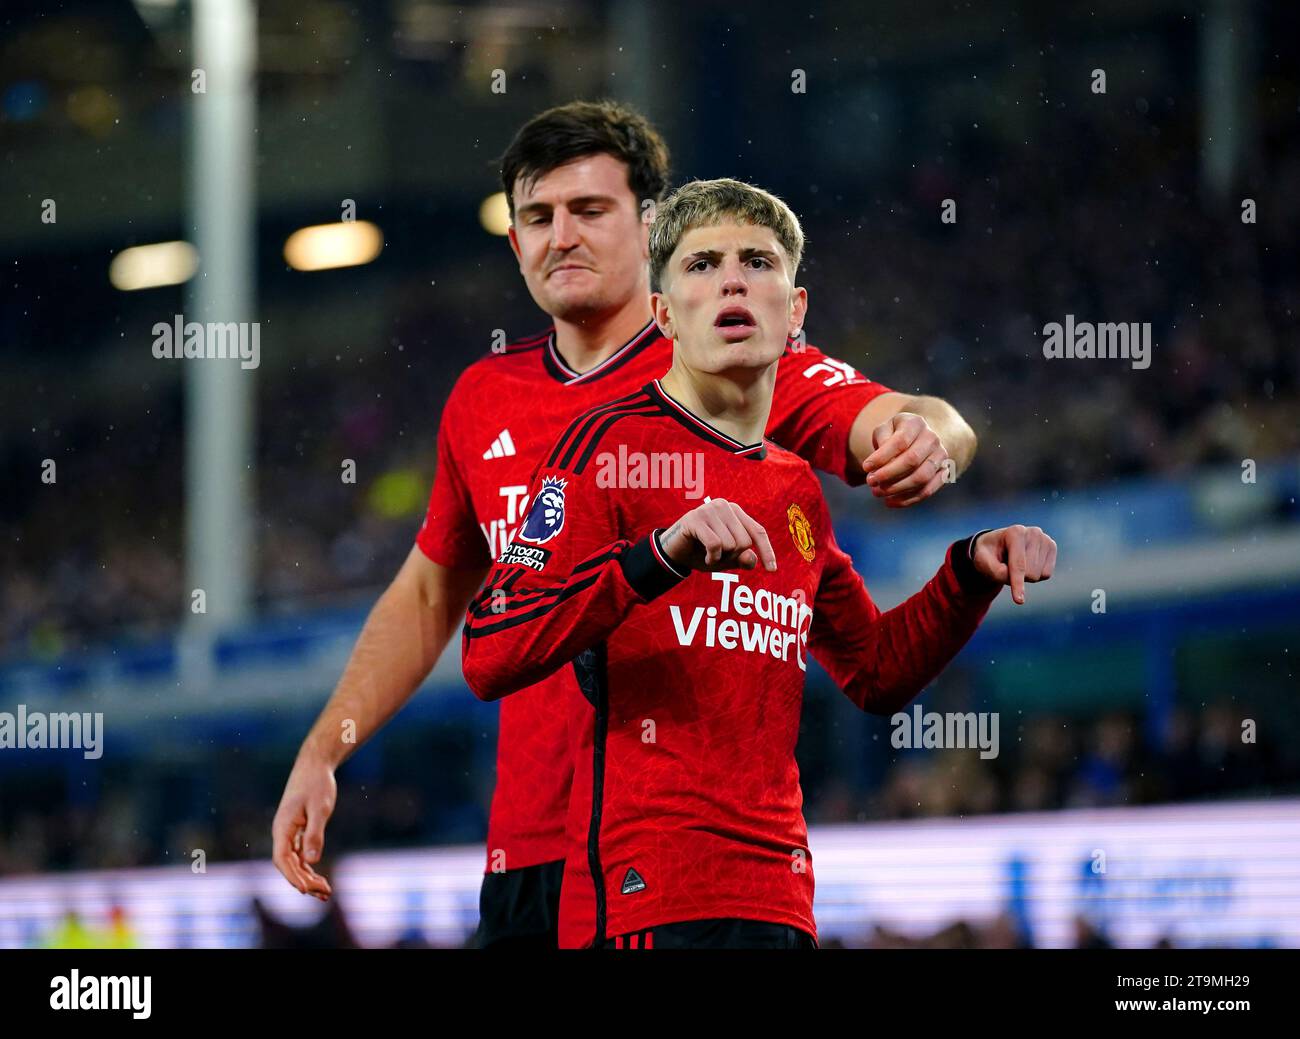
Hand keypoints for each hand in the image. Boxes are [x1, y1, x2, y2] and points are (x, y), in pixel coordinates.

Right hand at [271, 753, 336, 900]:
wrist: (314, 765)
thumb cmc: (317, 784)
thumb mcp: (320, 808)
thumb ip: (315, 833)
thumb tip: (311, 861)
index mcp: (282, 827)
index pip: (282, 859)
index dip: (293, 876)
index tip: (306, 890)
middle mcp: (282, 833)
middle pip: (288, 864)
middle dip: (304, 881)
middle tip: (324, 893)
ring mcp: (289, 833)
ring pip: (294, 862)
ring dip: (307, 878)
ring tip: (325, 893)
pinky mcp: (297, 831)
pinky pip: (300, 855)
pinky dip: (309, 868)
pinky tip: (319, 879)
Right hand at [658, 498, 777, 572]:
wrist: (675, 552)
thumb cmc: (703, 552)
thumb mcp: (728, 559)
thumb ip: (743, 559)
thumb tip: (752, 559)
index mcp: (736, 512)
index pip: (758, 532)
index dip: (767, 551)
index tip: (772, 570)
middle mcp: (725, 506)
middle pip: (744, 542)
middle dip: (732, 556)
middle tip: (718, 556)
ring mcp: (709, 509)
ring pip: (730, 544)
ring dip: (720, 557)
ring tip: (710, 554)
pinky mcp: (695, 518)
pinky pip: (715, 545)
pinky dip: (712, 557)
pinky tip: (705, 556)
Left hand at [862, 412, 949, 507]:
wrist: (918, 438)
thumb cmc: (895, 435)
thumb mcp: (884, 430)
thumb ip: (881, 440)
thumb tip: (880, 462)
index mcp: (915, 423)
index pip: (900, 441)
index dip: (882, 457)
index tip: (865, 467)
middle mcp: (932, 439)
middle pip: (912, 460)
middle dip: (888, 474)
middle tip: (870, 482)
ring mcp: (941, 456)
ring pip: (921, 477)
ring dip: (897, 489)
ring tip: (877, 492)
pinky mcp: (943, 473)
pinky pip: (927, 490)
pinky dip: (908, 500)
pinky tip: (889, 502)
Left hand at [971, 525, 1056, 603]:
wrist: (998, 545)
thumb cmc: (988, 554)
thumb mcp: (982, 562)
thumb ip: (993, 570)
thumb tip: (1009, 576)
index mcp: (1015, 532)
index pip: (1018, 565)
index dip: (1017, 584)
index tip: (1019, 601)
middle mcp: (1033, 532)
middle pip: (1029, 573)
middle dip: (1016, 578)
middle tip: (1006, 567)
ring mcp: (1045, 539)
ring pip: (1039, 575)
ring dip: (1025, 577)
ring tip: (1015, 563)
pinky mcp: (1052, 547)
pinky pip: (1046, 574)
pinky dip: (1035, 575)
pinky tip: (1027, 563)